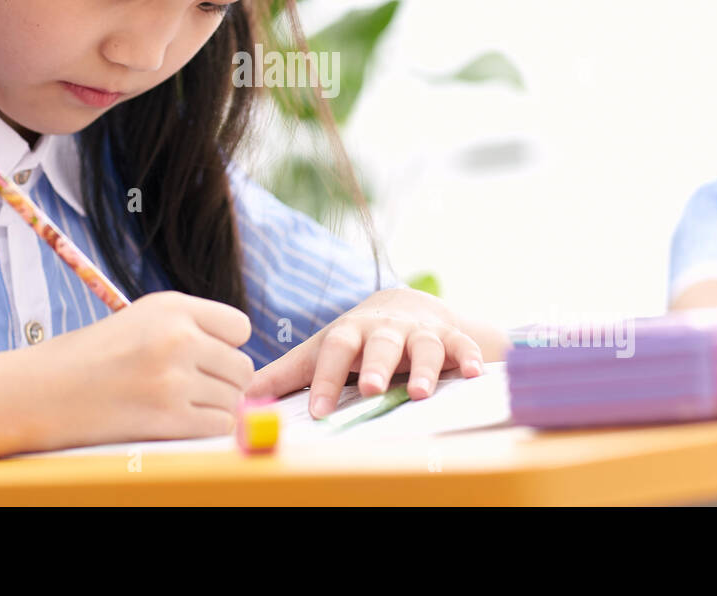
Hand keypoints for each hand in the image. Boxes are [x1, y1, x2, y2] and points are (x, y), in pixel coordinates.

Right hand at [20, 290, 254, 450]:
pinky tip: (181, 422)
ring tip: (181, 404)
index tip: (204, 357)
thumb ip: (191, 328)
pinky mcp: (167, 418)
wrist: (42, 391)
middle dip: (224, 381)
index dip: (226, 346)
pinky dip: (207, 429)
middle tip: (193, 388)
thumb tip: (241, 360)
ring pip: (234, 399)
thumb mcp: (141, 319)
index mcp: (173, 307)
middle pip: (243, 366)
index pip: (240, 327)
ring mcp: (174, 379)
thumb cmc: (92, 356)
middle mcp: (178, 337)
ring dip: (216, 407)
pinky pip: (220, 425)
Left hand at [245, 287, 485, 417]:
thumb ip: (284, 374)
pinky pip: (463, 346)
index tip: (321, 411)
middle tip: (371, 389)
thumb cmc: (354, 339)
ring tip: (422, 392)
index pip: (334, 351)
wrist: (404, 305)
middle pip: (381, 344)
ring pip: (424, 346)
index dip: (327, 379)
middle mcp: (385, 329)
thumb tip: (240, 395)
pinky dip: (470, 357)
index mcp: (349, 333)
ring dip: (424, 368)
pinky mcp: (451, 337)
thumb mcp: (320, 350)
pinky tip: (475, 374)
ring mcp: (420, 332)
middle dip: (377, 366)